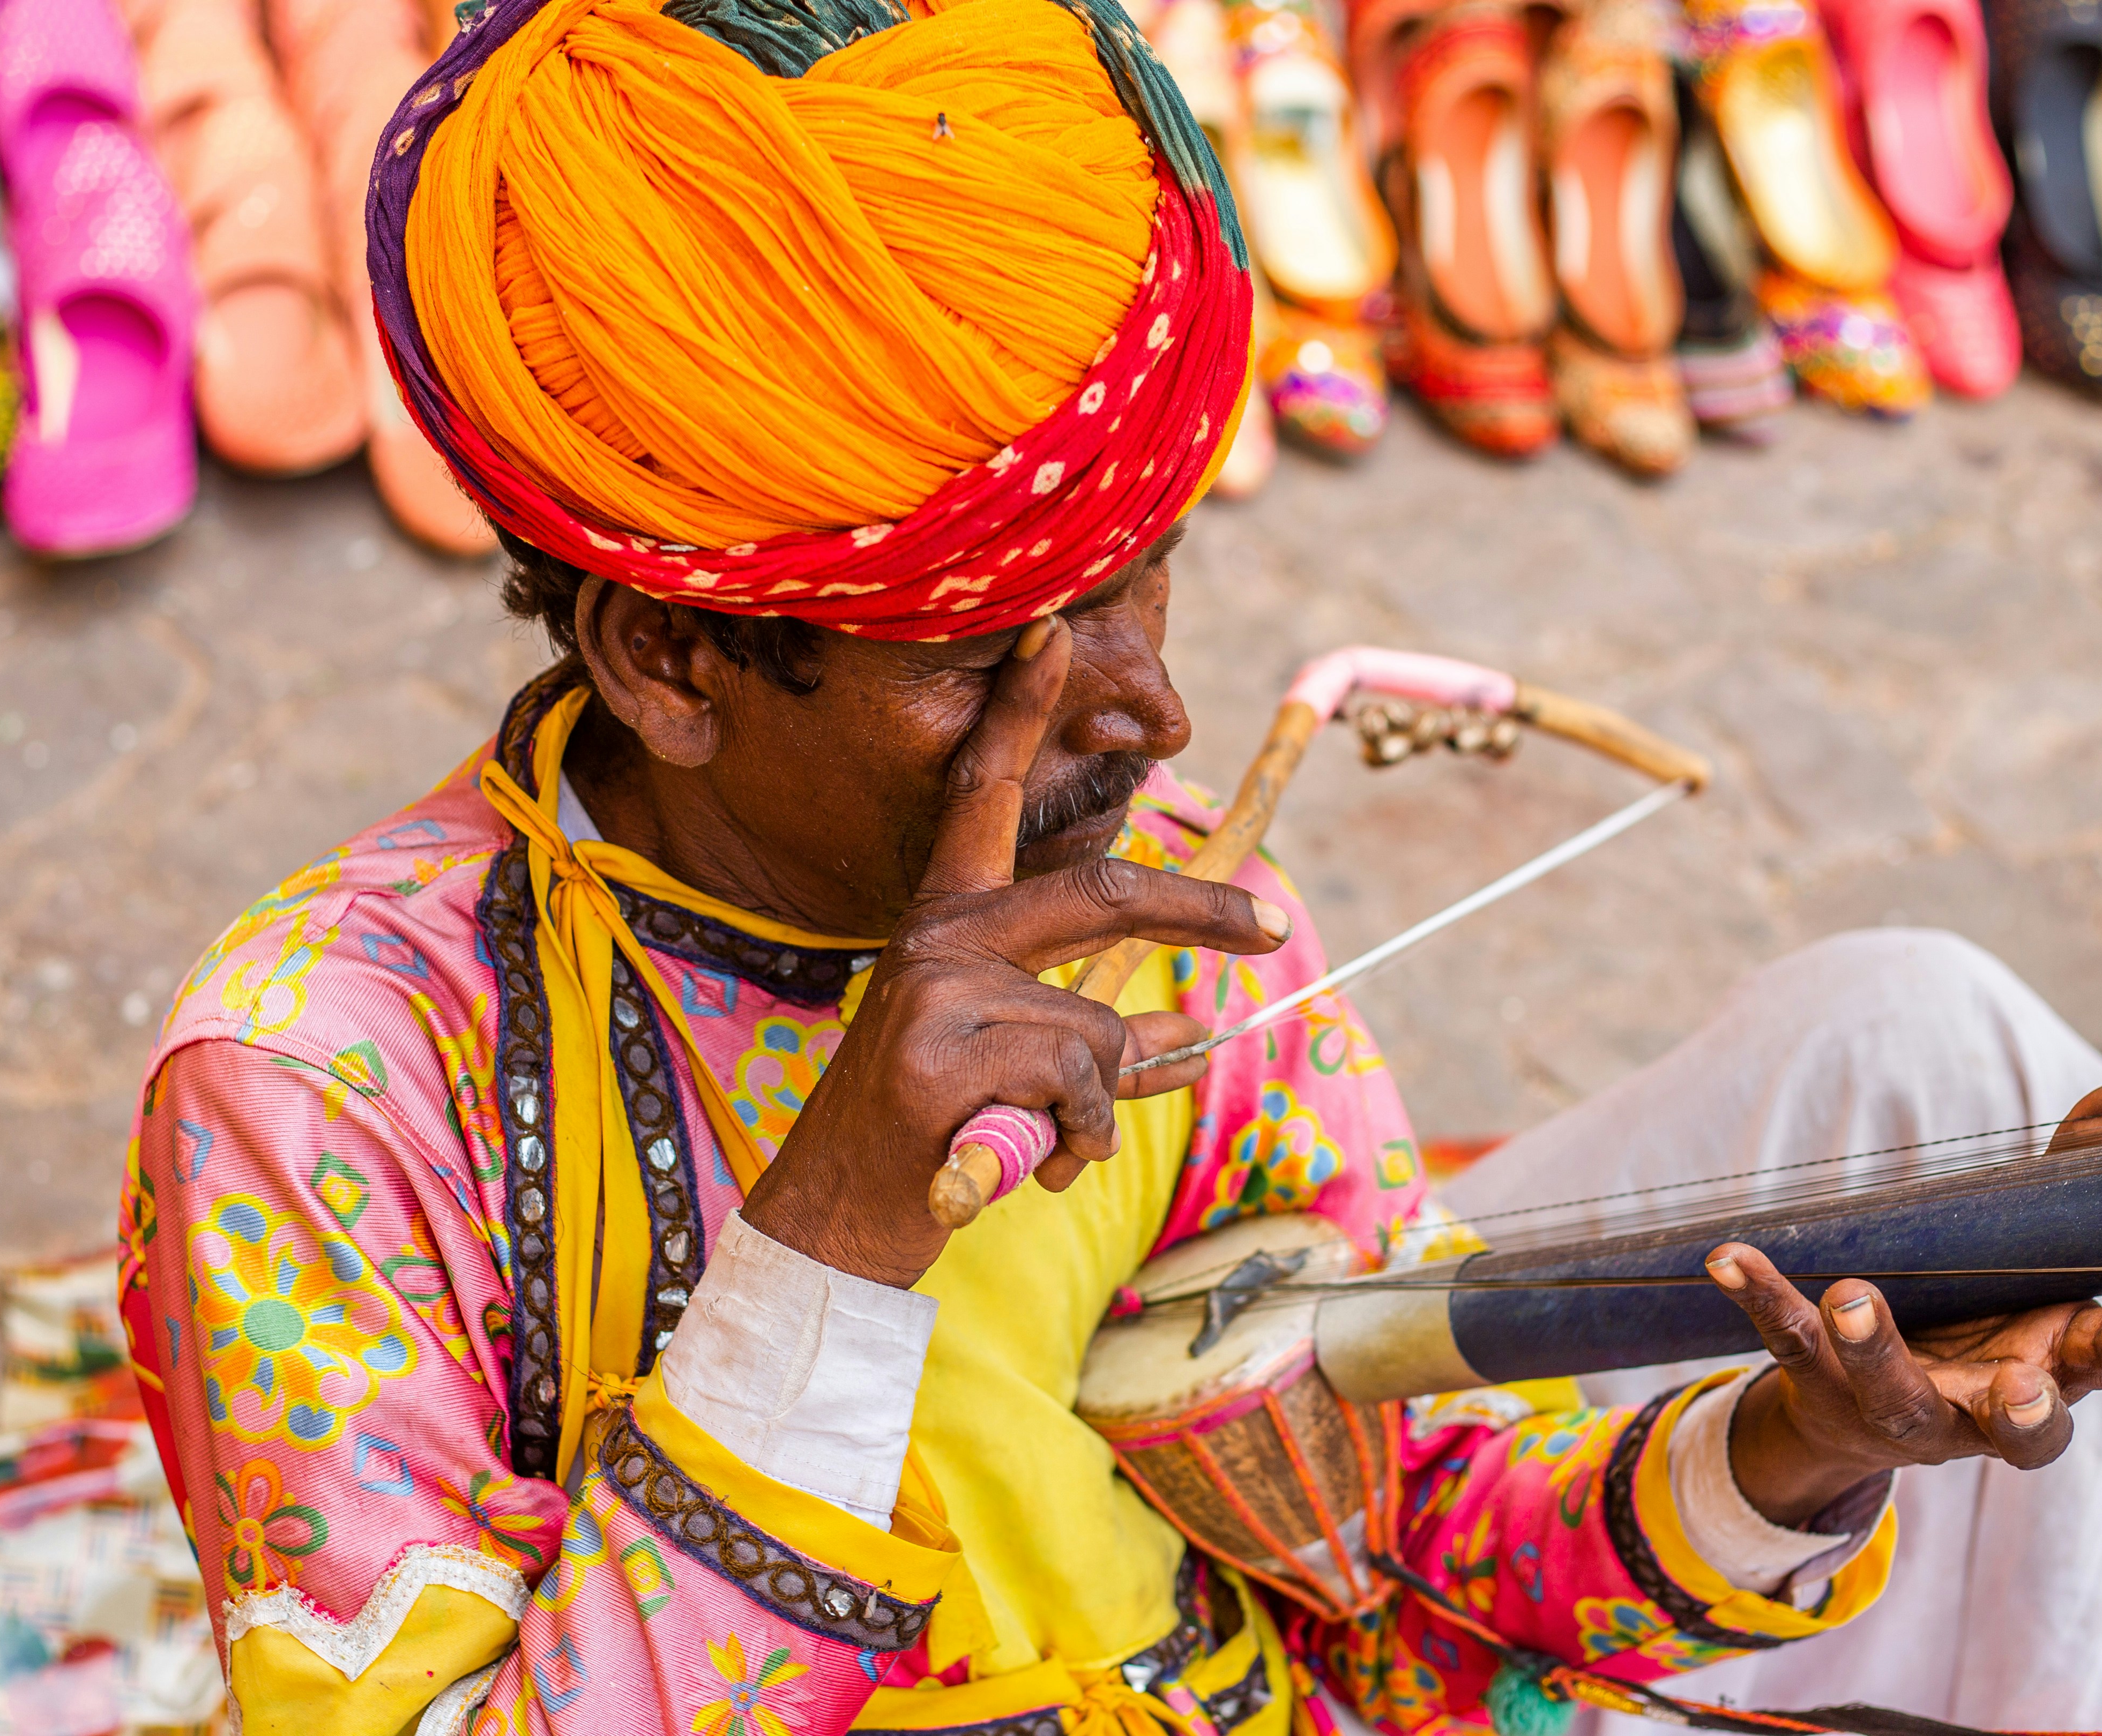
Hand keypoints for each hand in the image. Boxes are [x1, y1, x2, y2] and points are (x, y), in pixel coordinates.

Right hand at [738, 617, 1288, 1288]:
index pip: (985, 796)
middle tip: (1268, 923)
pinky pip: (1075, 1084)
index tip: (1055, 628)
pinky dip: (1076, 1139)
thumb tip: (1193, 1026)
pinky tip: (1021, 1165)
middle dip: (1199, 905)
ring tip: (1038, 1148)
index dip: (1019, 712)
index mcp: (947, 925)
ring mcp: (931, 992)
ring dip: (1096, 1107)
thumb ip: (1101, 1043)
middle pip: (1099, 891)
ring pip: (1095, 1028)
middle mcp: (934, 938)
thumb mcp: (1019, 1076)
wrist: (833, 1229)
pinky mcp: (936, 1055)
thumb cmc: (930, 1140)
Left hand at [1713, 1069, 2101, 1525]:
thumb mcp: (2034, 1251)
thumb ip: (2079, 1173)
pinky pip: (1787, 1339)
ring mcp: (1899, 1403)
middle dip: (2026, 1408)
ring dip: (1873, 1348)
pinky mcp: (1821, 1381)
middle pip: (2020, 1423)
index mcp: (2051, 1364)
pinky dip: (1761, 1295)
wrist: (1865, 1406)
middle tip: (2018, 1383)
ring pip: (1891, 1393)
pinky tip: (1728, 1257)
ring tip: (1850, 1299)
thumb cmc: (1981, 1313)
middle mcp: (1984, 1405)